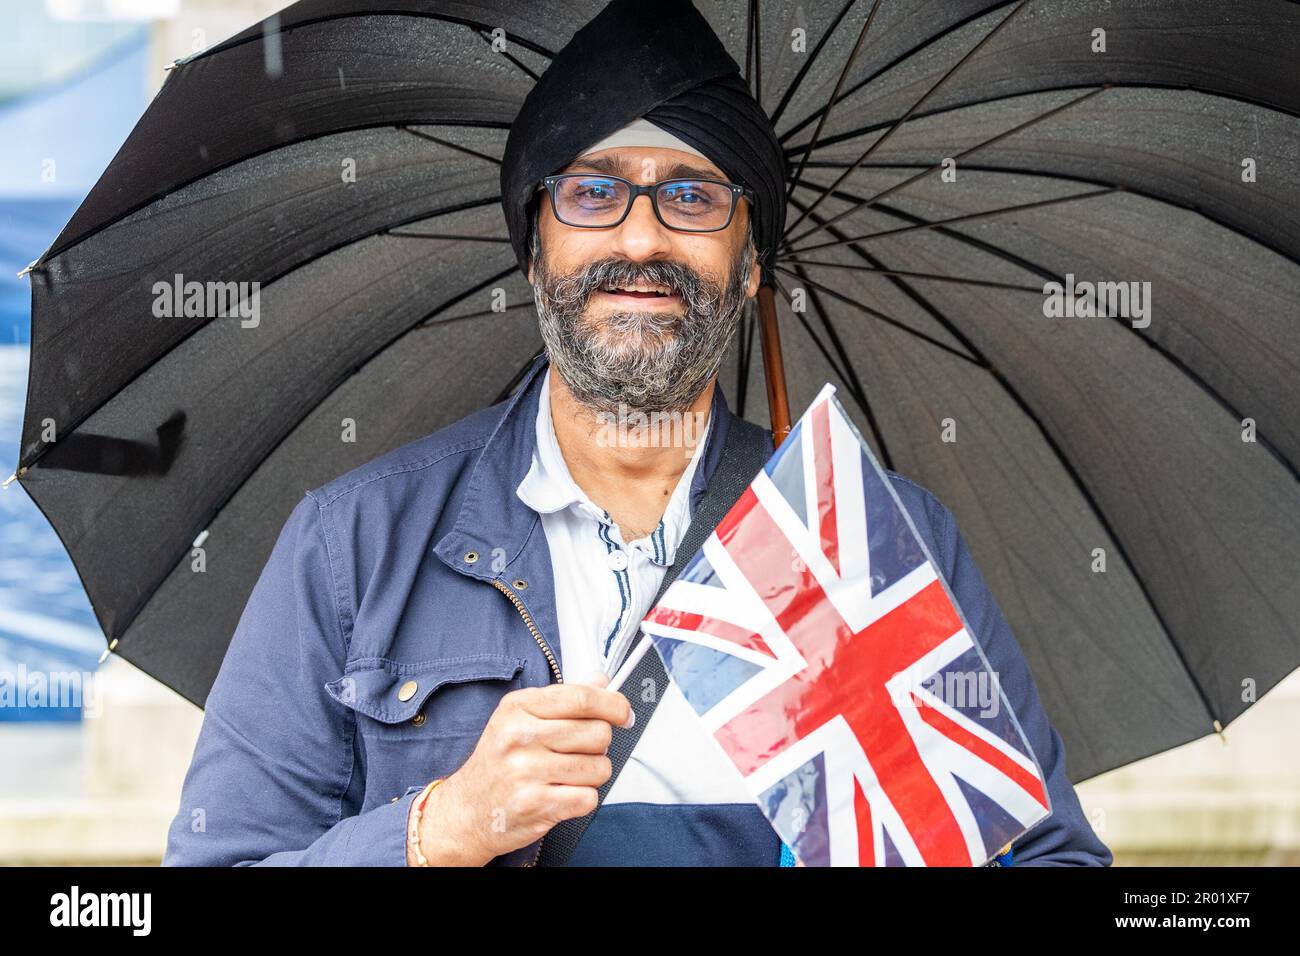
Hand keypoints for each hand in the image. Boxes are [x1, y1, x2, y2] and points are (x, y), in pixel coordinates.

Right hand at [408, 671, 632, 865]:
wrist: (467, 811)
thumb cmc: (498, 763)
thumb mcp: (521, 719)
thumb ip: (564, 699)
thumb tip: (601, 680)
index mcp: (518, 707)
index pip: (581, 698)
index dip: (613, 705)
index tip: (624, 713)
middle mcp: (520, 736)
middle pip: (597, 732)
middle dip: (599, 745)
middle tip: (581, 751)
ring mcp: (526, 771)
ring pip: (598, 767)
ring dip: (592, 774)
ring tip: (568, 775)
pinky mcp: (535, 804)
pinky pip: (588, 797)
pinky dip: (583, 799)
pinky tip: (562, 795)